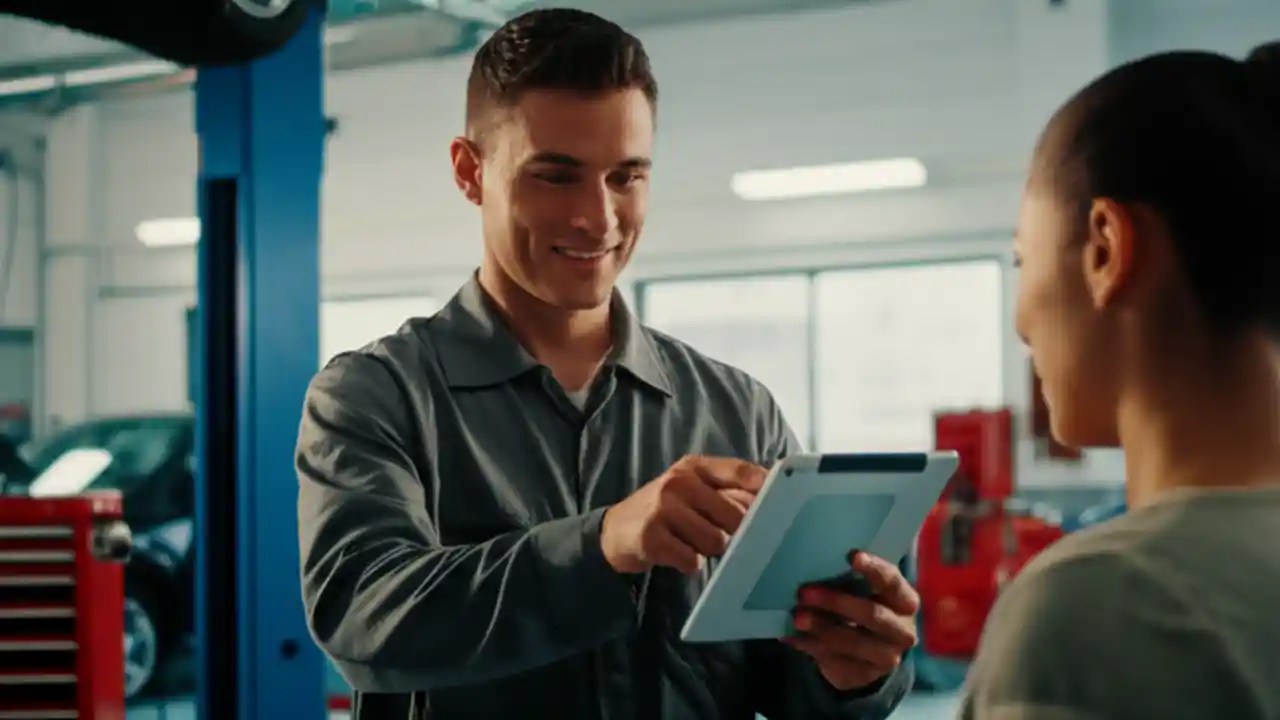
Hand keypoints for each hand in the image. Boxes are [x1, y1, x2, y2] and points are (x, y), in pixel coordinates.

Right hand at [601, 455, 766, 574]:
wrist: (614, 532)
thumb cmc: (664, 511)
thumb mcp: (691, 491)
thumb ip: (727, 492)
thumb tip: (772, 498)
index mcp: (693, 467)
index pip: (738, 471)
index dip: (764, 486)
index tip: (782, 500)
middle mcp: (679, 483)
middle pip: (734, 515)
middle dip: (731, 532)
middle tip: (716, 533)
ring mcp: (663, 509)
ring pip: (715, 541)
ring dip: (707, 550)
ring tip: (690, 542)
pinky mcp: (652, 538)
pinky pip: (691, 560)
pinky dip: (688, 563)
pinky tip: (675, 554)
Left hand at [783, 551, 918, 691]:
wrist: (871, 653)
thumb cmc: (864, 606)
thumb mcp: (862, 592)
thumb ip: (847, 581)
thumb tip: (810, 566)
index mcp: (905, 601)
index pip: (893, 582)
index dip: (874, 569)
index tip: (852, 556)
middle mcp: (902, 631)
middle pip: (872, 614)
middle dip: (836, 602)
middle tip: (804, 592)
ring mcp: (887, 657)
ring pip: (852, 641)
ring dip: (821, 628)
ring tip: (797, 618)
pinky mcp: (865, 675)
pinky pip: (836, 661)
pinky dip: (812, 647)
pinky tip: (794, 637)